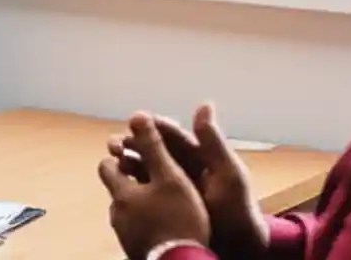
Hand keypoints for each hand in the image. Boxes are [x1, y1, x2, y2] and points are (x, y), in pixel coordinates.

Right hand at [108, 104, 268, 257]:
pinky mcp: (164, 206)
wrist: (237, 250)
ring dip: (127, 161)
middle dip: (133, 142)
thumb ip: (213, 143)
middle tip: (115, 142)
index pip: (172, 135)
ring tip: (113, 160)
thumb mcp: (228, 175)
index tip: (134, 119)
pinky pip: (142, 191)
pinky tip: (116, 182)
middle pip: (153, 149)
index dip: (153, 126)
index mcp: (200, 156)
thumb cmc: (237, 212)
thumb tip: (204, 104)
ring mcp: (173, 188)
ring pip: (144, 168)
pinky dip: (128, 184)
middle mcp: (183, 168)